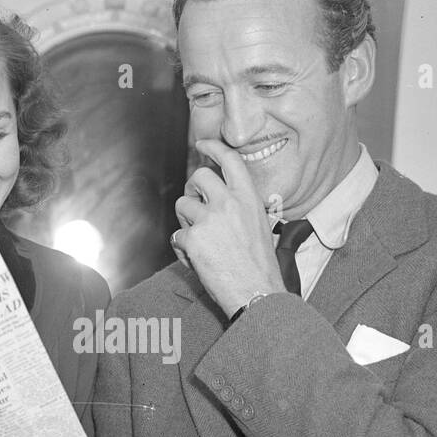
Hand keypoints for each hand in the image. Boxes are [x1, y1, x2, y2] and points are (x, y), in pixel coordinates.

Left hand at [172, 138, 285, 316]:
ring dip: (185, 221)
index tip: (202, 144)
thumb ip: (241, 207)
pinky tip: (197, 261)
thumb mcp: (259, 226)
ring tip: (199, 240)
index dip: (213, 147)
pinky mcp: (193, 238)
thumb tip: (221, 199)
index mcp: (249, 198)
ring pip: (182, 204)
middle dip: (192, 189)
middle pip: (198, 176)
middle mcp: (229, 203)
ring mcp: (209, 219)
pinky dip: (182, 249)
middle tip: (195, 205)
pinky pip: (177, 236)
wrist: (256, 292)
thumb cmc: (260, 266)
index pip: (229, 160)